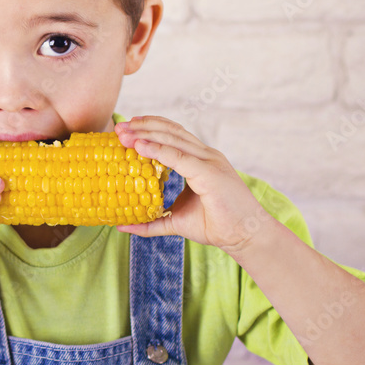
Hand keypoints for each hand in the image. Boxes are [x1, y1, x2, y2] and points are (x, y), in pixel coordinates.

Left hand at [113, 116, 271, 252]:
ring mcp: (210, 161)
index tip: (125, 128)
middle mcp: (206, 155)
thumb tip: (122, 225)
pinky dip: (158, 150)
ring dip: (145, 134)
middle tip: (118, 127)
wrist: (246, 237)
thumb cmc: (216, 226)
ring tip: (123, 134)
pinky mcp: (210, 173)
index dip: (148, 128)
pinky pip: (179, 157)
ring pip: (173, 139)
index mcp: (200, 160)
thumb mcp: (176, 220)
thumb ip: (151, 221)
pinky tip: (140, 147)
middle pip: (170, 131)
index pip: (172, 134)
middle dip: (142, 127)